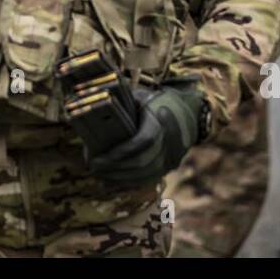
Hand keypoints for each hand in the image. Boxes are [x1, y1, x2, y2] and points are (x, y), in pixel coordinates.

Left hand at [86, 83, 204, 185]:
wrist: (186, 112)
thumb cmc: (154, 102)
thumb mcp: (140, 97)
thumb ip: (123, 105)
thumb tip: (96, 109)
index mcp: (162, 121)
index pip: (143, 141)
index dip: (121, 151)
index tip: (98, 156)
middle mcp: (170, 143)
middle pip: (142, 162)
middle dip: (115, 167)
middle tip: (93, 165)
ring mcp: (171, 158)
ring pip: (145, 174)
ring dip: (119, 176)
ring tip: (97, 172)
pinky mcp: (168, 168)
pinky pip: (148, 179)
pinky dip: (128, 181)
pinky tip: (109, 179)